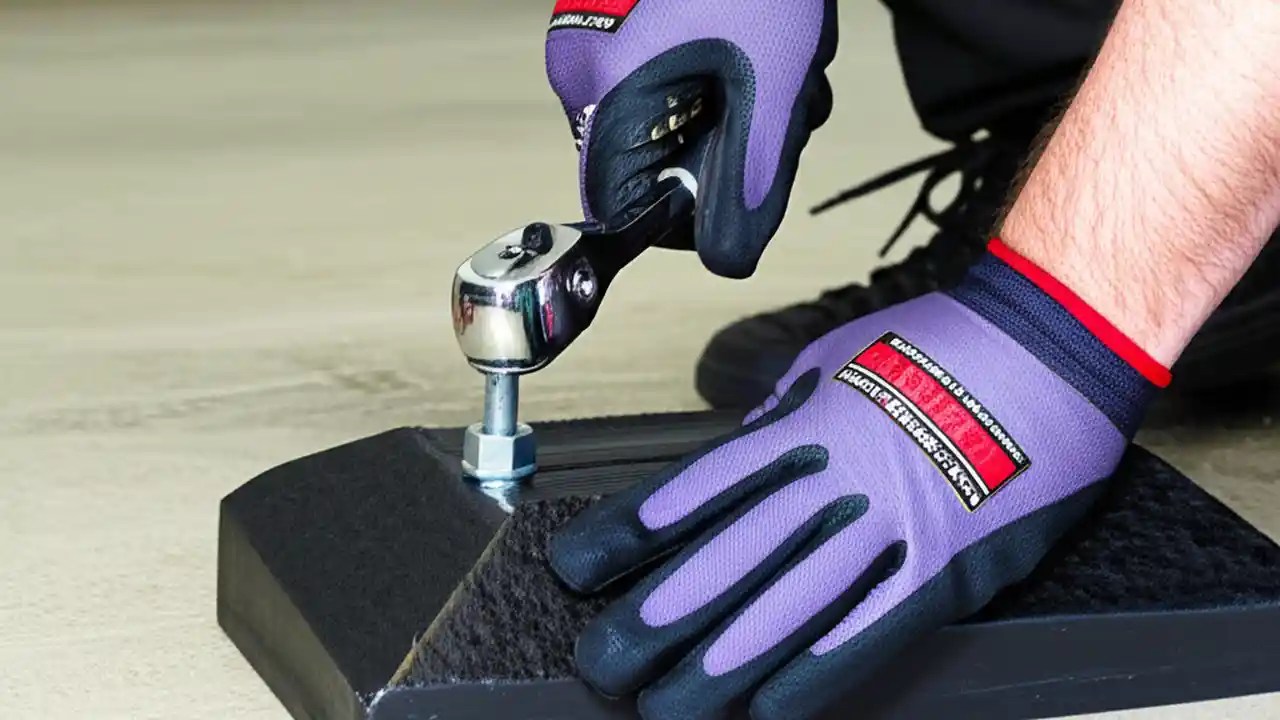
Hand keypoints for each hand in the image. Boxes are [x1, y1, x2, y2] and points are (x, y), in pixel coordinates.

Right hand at [545, 0, 836, 277]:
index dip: (688, 212)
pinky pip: (666, 82)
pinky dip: (724, 79)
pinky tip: (762, 41)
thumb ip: (753, 176)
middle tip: (787, 101)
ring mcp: (596, 38)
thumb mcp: (774, 80)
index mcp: (604, 87)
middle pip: (650, 161)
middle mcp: (582, 68)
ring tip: (783, 59)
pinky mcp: (619, 20)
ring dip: (738, 111)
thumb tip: (729, 261)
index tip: (745, 179)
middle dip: (728, 148)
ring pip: (668, 121)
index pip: (623, 204)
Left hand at [549, 240, 1167, 719]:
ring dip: (718, 665)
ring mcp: (892, 527)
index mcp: (802, 427)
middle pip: (726, 560)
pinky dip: (817, 672)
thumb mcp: (835, 361)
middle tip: (602, 661)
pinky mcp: (947, 568)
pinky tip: (768, 707)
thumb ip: (780, 419)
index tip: (577, 566)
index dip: (628, 534)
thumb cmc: (939, 346)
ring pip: (787, 608)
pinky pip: (871, 630)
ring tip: (663, 704)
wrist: (1050, 346)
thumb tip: (732, 455)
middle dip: (655, 618)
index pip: (695, 490)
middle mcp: (835, 481)